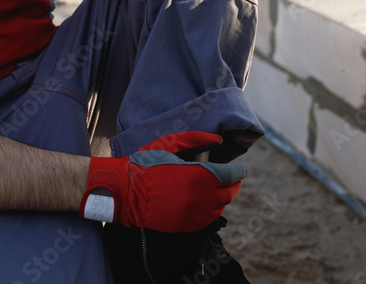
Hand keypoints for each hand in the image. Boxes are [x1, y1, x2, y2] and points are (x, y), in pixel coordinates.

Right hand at [79, 131, 245, 232]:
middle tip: (233, 178)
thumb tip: (218, 139)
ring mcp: (193, 215)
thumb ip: (196, 139)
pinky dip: (211, 210)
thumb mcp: (169, 143)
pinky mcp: (185, 226)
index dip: (239, 170)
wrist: (124, 192)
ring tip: (219, 189)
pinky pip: (207, 220)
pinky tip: (207, 203)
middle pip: (229, 193)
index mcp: (198, 176)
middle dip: (234, 184)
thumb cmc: (145, 164)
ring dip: (223, 197)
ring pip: (220, 208)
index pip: (230, 175)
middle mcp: (200, 198)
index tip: (242, 167)